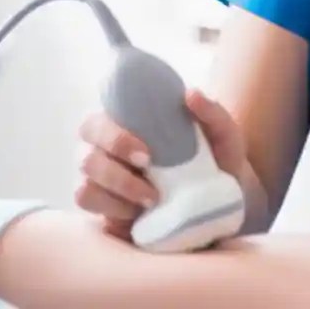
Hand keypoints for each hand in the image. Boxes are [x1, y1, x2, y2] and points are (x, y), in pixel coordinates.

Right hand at [74, 88, 251, 239]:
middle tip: (151, 189)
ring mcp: (102, 184)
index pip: (97, 124)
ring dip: (117, 197)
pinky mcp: (106, 212)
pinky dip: (114, 213)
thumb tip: (191, 94)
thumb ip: (212, 112)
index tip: (147, 154)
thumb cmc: (218, 158)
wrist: (225, 201)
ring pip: (85, 188)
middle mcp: (104, 152)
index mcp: (124, 125)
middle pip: (84, 157)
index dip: (113, 138)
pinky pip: (93, 215)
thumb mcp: (223, 134)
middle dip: (114, 173)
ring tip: (151, 202)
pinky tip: (138, 215)